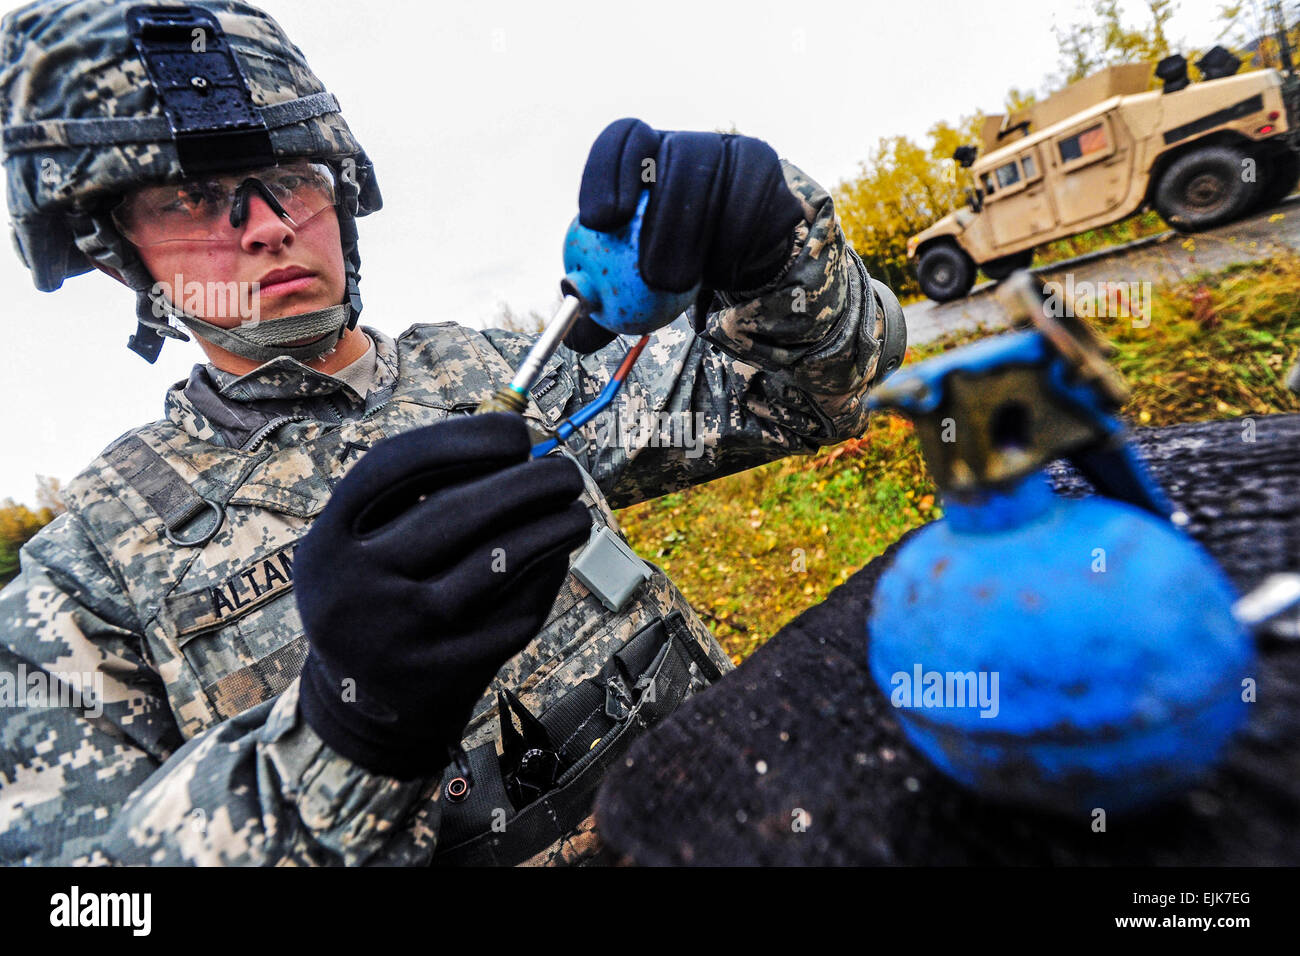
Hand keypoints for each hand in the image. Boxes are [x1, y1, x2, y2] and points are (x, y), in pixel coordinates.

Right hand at [295, 413, 591, 779]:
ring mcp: (403, 635)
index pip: (397, 465)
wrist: (357, 706)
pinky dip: (545, 578)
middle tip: (565, 471)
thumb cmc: (375, 597)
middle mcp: (356, 588)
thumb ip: (415, 494)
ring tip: (574, 511)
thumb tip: (512, 440)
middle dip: (526, 482)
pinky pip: (514, 612)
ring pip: (496, 563)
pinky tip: (558, 557)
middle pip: (456, 512)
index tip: (516, 431)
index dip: (463, 439)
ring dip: (550, 528)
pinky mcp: (446, 673)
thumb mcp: (359, 546)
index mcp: (328, 541)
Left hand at [564, 118, 804, 352]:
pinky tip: (721, 275)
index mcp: (645, 151)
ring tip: (676, 285)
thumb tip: (568, 304)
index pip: (621, 139)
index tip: (599, 222)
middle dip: (658, 220)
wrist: (737, 263)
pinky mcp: (763, 169)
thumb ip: (599, 299)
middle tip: (648, 274)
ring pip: (711, 186)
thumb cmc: (672, 270)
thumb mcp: (630, 289)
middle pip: (671, 162)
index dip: (607, 171)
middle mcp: (686, 140)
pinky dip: (731, 247)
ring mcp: (728, 149)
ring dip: (691, 241)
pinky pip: (747, 210)